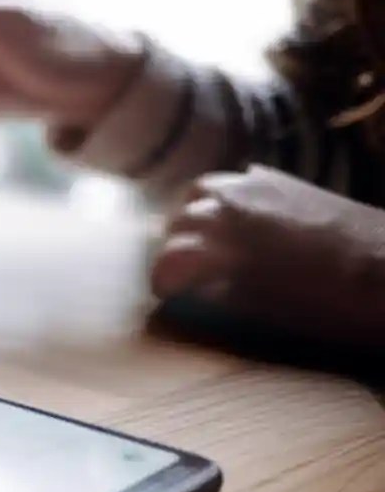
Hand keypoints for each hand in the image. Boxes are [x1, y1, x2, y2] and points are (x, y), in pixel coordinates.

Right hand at [151, 165, 384, 345]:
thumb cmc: (328, 305)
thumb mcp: (262, 312)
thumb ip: (218, 295)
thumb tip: (193, 290)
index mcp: (216, 246)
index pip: (165, 262)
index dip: (162, 282)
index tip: (165, 295)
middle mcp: (224, 208)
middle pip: (177, 222)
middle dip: (176, 249)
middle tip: (186, 273)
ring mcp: (253, 186)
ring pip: (200, 192)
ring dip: (195, 215)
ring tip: (205, 238)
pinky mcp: (282, 179)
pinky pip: (236, 181)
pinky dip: (227, 199)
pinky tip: (239, 217)